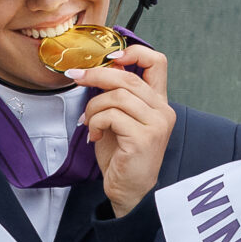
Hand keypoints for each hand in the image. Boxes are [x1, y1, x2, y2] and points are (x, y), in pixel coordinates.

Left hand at [69, 44, 176, 216]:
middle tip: (77, 77)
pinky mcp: (144, 138)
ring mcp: (156, 124)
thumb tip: (93, 71)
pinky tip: (96, 135)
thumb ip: (115, 95)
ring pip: (117, 95)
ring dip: (94, 107)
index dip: (133, 52)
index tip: (110, 58)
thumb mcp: (118, 118)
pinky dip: (96, 123)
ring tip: (90, 122)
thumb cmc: (122, 155)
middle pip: (128, 76)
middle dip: (97, 74)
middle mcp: (163, 110)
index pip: (157, 61)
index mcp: (158, 102)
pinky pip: (111, 116)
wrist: (129, 190)